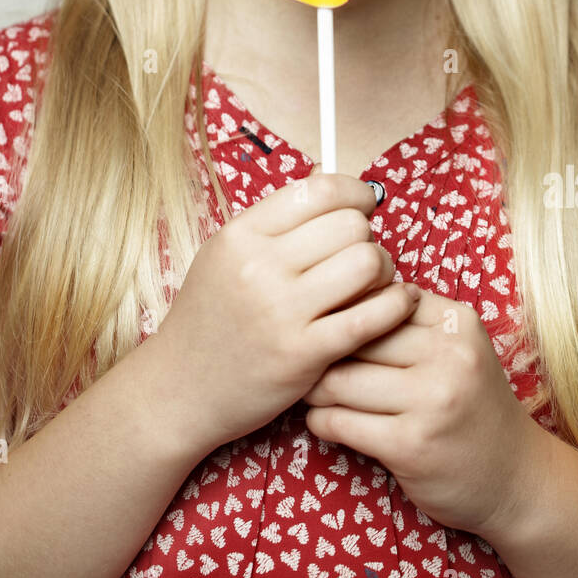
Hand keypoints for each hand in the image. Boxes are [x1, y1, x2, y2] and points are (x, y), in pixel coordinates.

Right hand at [153, 173, 418, 456]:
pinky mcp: (303, 355)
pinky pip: (371, 317)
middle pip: (350, 225)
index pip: (319, 190)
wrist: (179, 389)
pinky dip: (396, 305)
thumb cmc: (211, 318)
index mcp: (241, 235)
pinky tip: (399, 303)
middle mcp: (259, 267)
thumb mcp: (224, 255)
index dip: (355, 193)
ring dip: (383, 270)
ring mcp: (281, 312)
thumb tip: (337, 188)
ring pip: (367, 262)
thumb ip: (275, 224)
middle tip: (361, 254)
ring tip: (373, 283)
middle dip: (368, 236)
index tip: (363, 206)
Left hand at [301, 287, 544, 539]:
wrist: (517, 479)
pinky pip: (340, 422)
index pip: (378, 298)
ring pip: (339, 380)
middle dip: (324, 351)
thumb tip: (340, 296)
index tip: (328, 327)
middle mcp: (449, 356)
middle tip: (306, 361)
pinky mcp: (411, 445)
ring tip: (313, 392)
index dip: (346, 313)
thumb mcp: (459, 349)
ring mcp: (432, 401)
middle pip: (355, 337)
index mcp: (457, 322)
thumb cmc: (473, 406)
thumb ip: (411, 321)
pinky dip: (321, 421)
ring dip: (316, 389)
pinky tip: (325, 421)